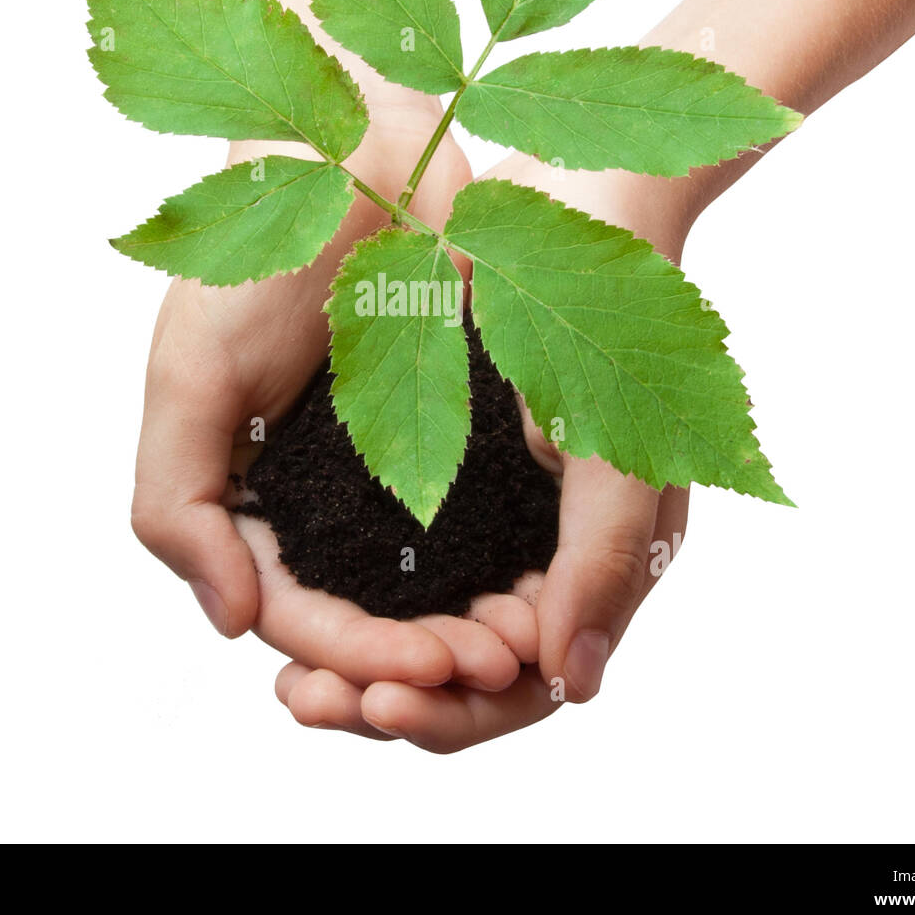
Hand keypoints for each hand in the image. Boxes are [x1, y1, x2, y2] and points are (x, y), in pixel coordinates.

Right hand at [128, 106, 539, 694]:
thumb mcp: (189, 380)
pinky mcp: (436, 437)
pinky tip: (535, 589)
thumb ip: (177, 506)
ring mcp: (372, 471)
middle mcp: (305, 499)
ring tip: (520, 645)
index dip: (355, 654)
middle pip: (361, 617)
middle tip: (492, 668)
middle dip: (419, 657)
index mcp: (238, 497)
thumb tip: (232, 624)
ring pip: (417, 587)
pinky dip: (494, 567)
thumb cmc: (255, 258)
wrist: (350, 159)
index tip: (427, 670)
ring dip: (462, 627)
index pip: (291, 612)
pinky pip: (466, 527)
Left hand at [272, 153, 696, 750]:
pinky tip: (294, 607)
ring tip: (294, 682)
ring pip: (418, 629)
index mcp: (594, 566)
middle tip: (305, 702)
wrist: (570, 200)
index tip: (381, 706)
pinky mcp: (440, 476)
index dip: (455, 714)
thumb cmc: (614, 314)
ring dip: (358, 662)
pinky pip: (389, 566)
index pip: (523, 686)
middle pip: (459, 675)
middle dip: (388, 698)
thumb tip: (567, 687)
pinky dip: (349, 598)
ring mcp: (487, 520)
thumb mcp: (621, 445)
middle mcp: (538, 557)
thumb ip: (605, 562)